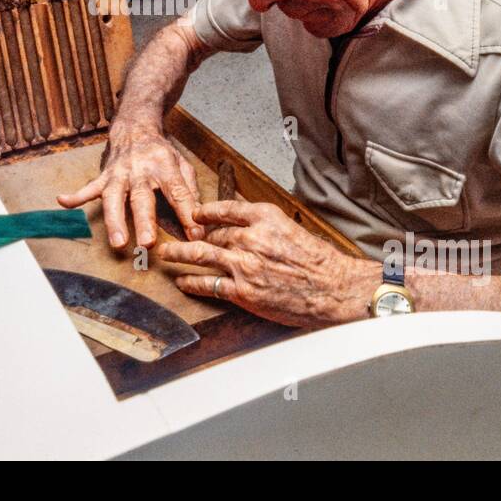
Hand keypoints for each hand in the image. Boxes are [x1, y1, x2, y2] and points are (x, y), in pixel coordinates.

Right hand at [56, 121, 201, 248]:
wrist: (135, 127)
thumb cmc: (161, 152)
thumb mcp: (183, 165)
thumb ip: (190, 192)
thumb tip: (200, 224)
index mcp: (164, 167)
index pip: (178, 193)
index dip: (187, 215)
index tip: (195, 236)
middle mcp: (140, 170)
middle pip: (142, 198)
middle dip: (144, 222)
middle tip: (147, 243)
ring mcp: (119, 174)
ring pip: (114, 198)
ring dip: (114, 220)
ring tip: (117, 242)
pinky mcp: (104, 176)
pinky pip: (88, 187)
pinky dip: (75, 195)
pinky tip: (62, 201)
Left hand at [156, 201, 378, 327]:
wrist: (333, 289)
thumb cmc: (320, 262)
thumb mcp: (292, 229)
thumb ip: (266, 226)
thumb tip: (246, 228)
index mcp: (265, 218)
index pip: (226, 209)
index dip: (206, 211)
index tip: (195, 212)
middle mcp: (250, 238)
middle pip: (212, 235)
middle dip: (194, 237)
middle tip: (178, 237)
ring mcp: (243, 265)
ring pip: (200, 255)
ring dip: (179, 254)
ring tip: (166, 254)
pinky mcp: (242, 291)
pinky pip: (208, 284)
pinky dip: (192, 282)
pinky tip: (183, 282)